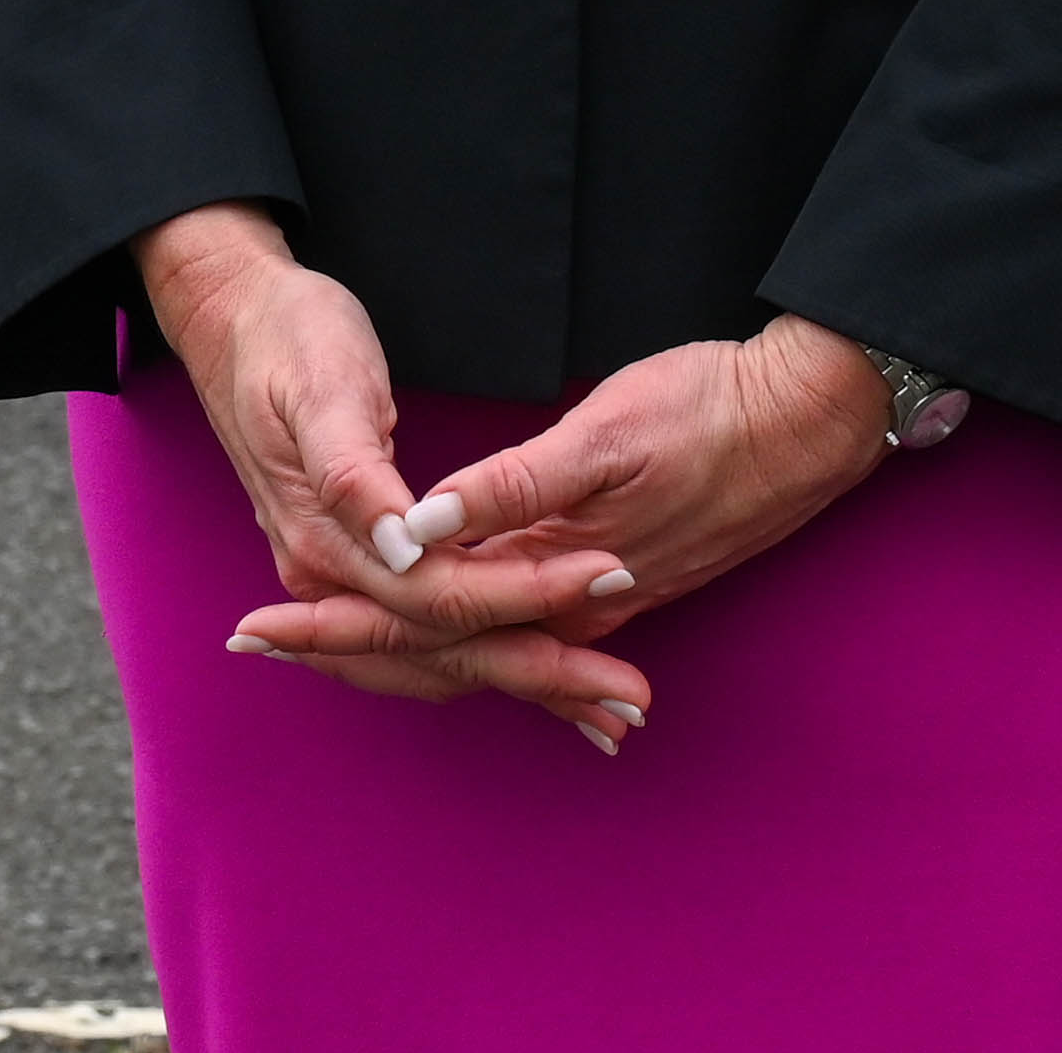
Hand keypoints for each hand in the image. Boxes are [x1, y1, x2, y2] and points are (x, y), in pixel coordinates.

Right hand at [138, 203, 658, 753]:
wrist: (232, 317)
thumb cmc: (285, 338)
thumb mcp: (319, 389)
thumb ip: (355, 476)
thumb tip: (402, 547)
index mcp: (323, 540)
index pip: (440, 596)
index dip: (527, 595)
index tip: (607, 581)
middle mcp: (329, 574)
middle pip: (448, 647)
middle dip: (544, 673)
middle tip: (632, 699)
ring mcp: (343, 575)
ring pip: (444, 654)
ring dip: (527, 678)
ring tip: (609, 705)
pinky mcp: (363, 564)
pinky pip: (433, 634)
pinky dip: (490, 656)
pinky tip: (543, 668)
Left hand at [310, 311, 897, 644]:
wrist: (807, 419)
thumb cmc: (708, 413)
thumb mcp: (606, 438)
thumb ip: (511, 489)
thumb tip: (421, 529)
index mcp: (557, 578)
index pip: (421, 621)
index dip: (336, 624)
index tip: (259, 630)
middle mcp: (572, 605)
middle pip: (438, 647)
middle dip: (345, 645)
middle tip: (254, 641)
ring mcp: (595, 596)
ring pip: (471, 640)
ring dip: (394, 645)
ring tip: (309, 640)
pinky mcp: (612, 574)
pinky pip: (515, 624)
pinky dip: (463, 634)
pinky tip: (437, 630)